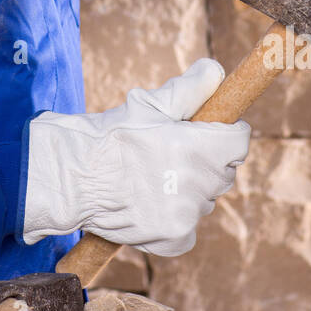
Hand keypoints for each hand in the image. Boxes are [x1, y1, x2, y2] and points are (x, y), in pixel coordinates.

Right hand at [21, 59, 250, 255]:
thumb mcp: (147, 104)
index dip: (227, 132)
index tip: (211, 131)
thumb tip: (216, 71)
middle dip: (207, 160)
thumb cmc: (109, 136)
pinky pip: (190, 227)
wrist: (71, 178)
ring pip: (206, 199)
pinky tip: (152, 203)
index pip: (238, 142)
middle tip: (174, 152)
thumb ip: (188, 89)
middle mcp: (196, 185)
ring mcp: (186, 216)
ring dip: (191, 188)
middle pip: (223, 172)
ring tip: (155, 177)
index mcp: (195, 147)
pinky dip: (177, 217)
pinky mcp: (173, 239)